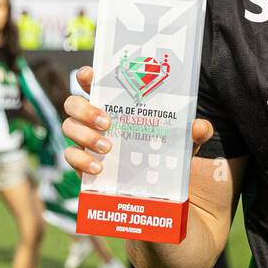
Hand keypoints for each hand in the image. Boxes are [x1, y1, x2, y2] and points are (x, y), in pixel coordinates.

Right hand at [62, 66, 214, 175]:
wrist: (165, 192)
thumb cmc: (170, 156)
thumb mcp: (187, 143)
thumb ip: (196, 132)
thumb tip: (199, 126)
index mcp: (118, 106)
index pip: (95, 84)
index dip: (87, 76)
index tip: (88, 75)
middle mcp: (97, 120)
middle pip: (73, 103)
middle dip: (85, 108)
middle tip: (107, 122)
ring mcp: (87, 141)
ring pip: (68, 128)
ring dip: (84, 135)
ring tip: (108, 148)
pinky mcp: (84, 164)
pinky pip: (70, 157)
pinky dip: (81, 160)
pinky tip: (98, 168)